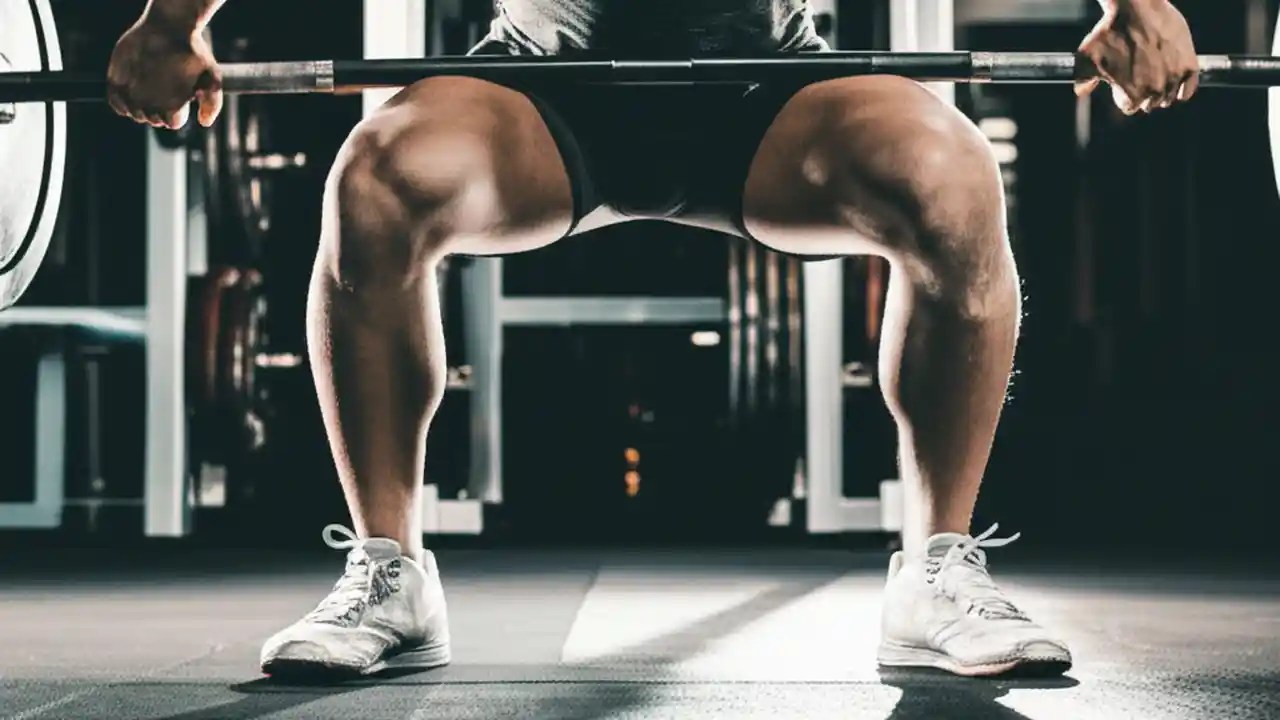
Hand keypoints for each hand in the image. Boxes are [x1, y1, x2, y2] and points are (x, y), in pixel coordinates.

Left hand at [106, 17, 222, 128]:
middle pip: (153, 120)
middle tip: (161, 89)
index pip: (172, 123)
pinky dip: (119, 103)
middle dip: (156, 111)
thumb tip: (204, 122)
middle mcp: (156, 101)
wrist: (170, 27)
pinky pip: (115, 102)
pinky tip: (128, 92)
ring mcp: (136, 92)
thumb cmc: (193, 52)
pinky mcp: (119, 81)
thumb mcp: (211, 76)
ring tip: (146, 86)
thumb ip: (212, 101)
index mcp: (176, 104)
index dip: (174, 116)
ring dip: (138, 107)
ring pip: (135, 113)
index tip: (177, 100)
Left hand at [1075, 0, 1198, 114]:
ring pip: (1168, 97)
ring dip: (1161, 92)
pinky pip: (1189, 88)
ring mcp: (1173, 78)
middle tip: (1139, 77)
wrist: (1136, 7)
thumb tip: (1082, 92)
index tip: (1122, 84)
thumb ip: (1082, 80)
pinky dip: (1183, 90)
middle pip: (1150, 104)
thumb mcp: (1086, 57)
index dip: (1123, 96)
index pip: (1129, 108)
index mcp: (1131, 94)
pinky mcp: (1189, 64)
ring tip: (1154, 78)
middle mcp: (1154, 90)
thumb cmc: (1109, 32)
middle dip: (1143, 93)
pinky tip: (1177, 87)